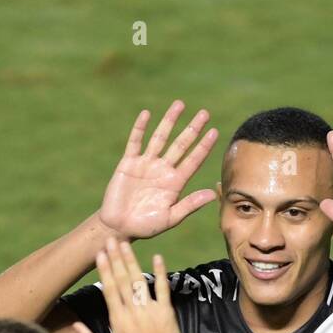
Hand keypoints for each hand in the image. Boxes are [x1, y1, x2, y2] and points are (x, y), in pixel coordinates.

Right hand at [71, 239, 186, 332]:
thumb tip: (75, 325)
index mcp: (118, 322)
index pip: (109, 290)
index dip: (104, 271)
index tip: (100, 254)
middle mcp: (133, 313)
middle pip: (123, 281)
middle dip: (115, 259)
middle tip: (110, 240)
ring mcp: (151, 311)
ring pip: (140, 281)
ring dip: (132, 261)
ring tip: (125, 245)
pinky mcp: (167, 313)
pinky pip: (164, 289)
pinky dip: (161, 273)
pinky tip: (158, 257)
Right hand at [97, 100, 218, 239]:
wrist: (118, 227)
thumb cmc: (145, 227)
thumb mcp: (170, 218)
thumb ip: (189, 205)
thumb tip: (212, 195)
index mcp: (175, 183)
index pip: (193, 160)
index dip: (203, 146)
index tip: (214, 132)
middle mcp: (162, 170)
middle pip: (180, 144)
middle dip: (192, 129)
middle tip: (204, 113)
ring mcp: (146, 164)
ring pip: (160, 138)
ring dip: (169, 122)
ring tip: (180, 105)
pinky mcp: (128, 163)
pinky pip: (135, 142)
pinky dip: (140, 128)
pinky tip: (146, 114)